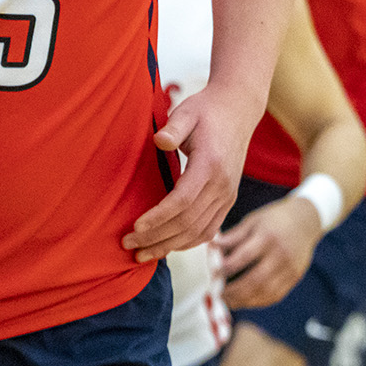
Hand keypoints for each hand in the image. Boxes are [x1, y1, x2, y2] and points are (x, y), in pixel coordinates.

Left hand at [123, 85, 257, 262]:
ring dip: (169, 246)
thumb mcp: (187, 111)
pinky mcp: (228, 200)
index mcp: (211, 165)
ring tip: (142, 254)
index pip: (183, 201)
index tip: (135, 227)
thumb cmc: (206, 110)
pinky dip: (188, 242)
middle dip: (157, 238)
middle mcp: (223, 185)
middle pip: (188, 223)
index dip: (159, 217)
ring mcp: (228, 195)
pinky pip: (209, 230)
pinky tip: (167, 246)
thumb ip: (174, 127)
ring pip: (199, 232)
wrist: (238, 111)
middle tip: (128, 245)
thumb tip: (158, 141)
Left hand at [213, 195, 321, 308]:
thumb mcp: (253, 221)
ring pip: (266, 292)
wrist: (306, 220)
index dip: (226, 268)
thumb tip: (212, 248)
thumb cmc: (273, 219)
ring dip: (245, 301)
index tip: (212, 275)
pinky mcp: (294, 278)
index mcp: (268, 236)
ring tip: (228, 301)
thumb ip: (233, 236)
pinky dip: (258, 301)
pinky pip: (275, 295)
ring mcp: (290, 268)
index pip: (244, 256)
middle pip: (256, 280)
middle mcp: (281, 254)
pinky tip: (245, 301)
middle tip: (217, 295)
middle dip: (234, 291)